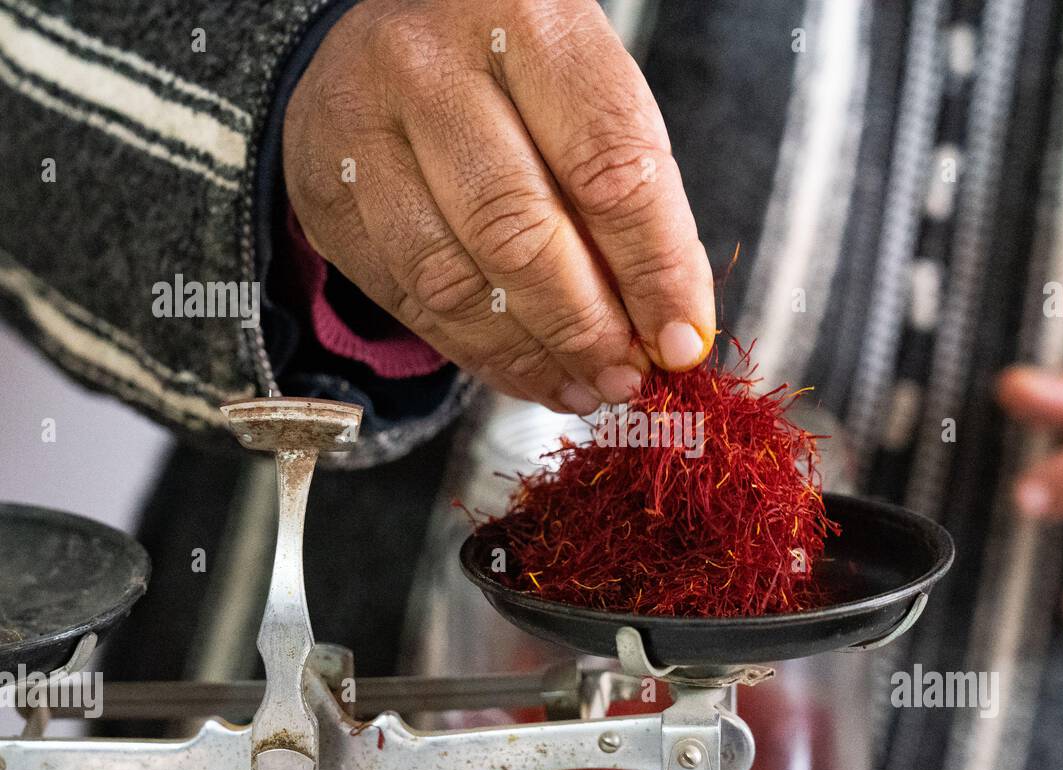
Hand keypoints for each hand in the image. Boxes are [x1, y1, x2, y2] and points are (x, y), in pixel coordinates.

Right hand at [283, 0, 715, 412]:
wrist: (389, 26)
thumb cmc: (514, 71)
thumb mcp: (588, 98)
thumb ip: (630, 200)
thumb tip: (668, 327)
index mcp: (527, 21)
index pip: (608, 167)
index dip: (654, 270)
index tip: (681, 339)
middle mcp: (429, 67)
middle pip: (520, 233)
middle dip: (586, 328)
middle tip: (626, 375)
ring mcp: (361, 129)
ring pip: (454, 281)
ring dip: (532, 355)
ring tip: (583, 385)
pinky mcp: (325, 194)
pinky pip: (408, 300)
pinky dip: (478, 354)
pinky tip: (527, 371)